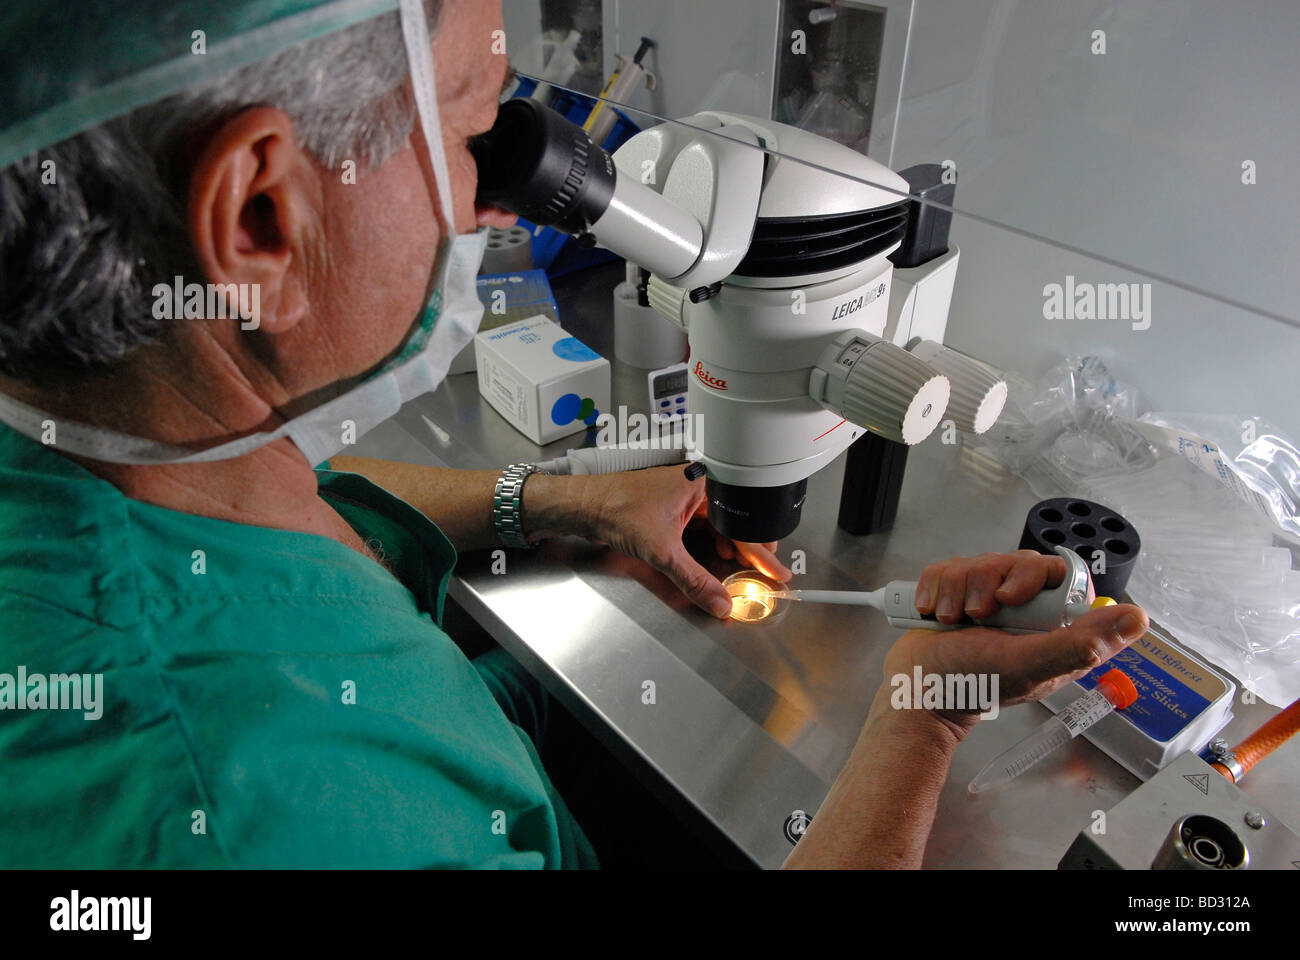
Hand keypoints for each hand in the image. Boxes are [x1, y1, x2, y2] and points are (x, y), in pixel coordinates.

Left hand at [575, 465, 791, 617]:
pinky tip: (716, 553)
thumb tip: (718, 601)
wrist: (586, 504)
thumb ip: (693, 580)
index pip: (743, 522)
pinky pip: (705, 523)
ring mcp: (686, 493)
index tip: (776, 569)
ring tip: (739, 565)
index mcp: (704, 483)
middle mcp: (698, 484)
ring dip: (731, 545)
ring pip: (721, 522)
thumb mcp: (662, 551)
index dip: (761, 550)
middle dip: (749, 548)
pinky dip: (713, 540)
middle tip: (764, 570)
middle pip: (736, 521)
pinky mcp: (674, 504)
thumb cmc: (617, 508)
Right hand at [880, 550, 1148, 737]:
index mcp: (1048, 623)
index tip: (1012, 597)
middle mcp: (1019, 607)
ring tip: (951, 623)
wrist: (915, 689)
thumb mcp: (1029, 665)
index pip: (1057, 571)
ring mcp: (983, 596)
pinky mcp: (950, 592)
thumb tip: (1138, 620)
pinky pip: (944, 567)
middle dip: (985, 584)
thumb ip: (1080, 643)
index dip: (1033, 575)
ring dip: (955, 592)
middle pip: (1013, 560)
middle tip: (977, 616)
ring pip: (976, 561)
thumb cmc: (973, 684)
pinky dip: (933, 590)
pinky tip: (933, 615)